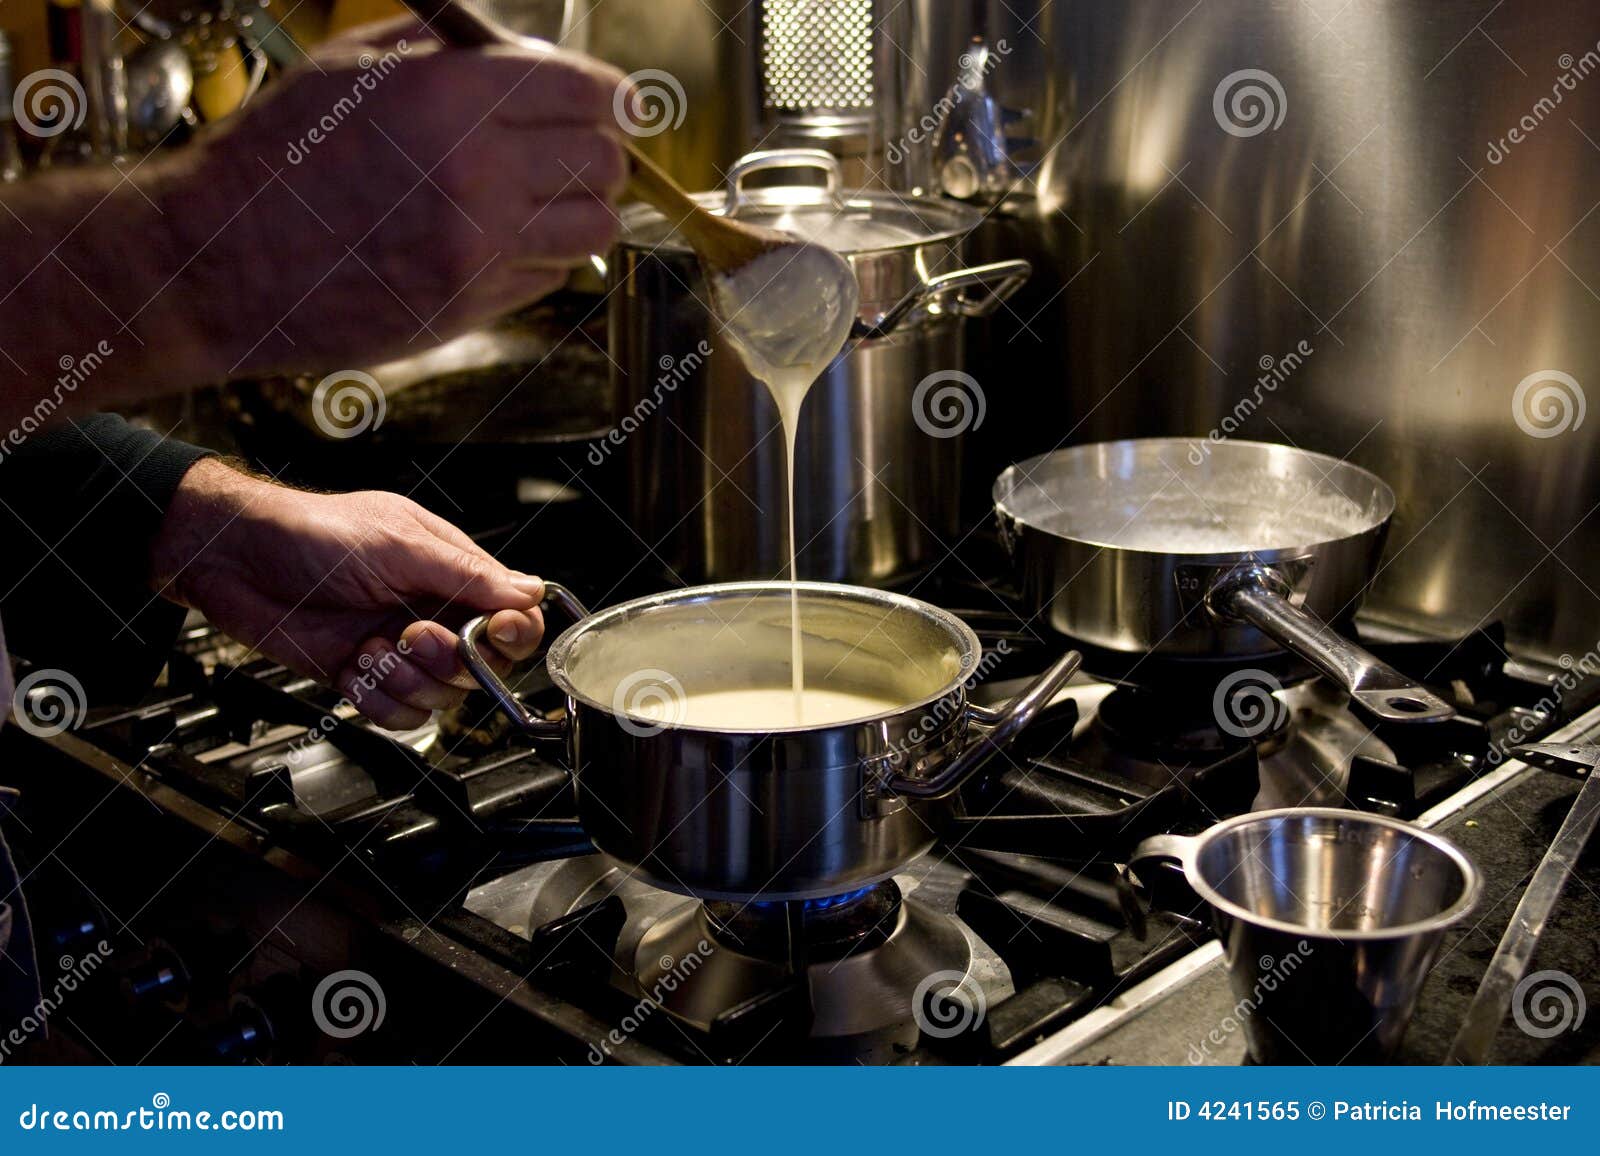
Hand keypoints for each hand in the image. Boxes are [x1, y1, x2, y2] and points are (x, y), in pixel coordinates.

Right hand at [149, 18, 628, 378]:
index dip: (613, 98)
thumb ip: (446, 51)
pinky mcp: (468, 307)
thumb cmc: (278, 156)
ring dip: (581, 211)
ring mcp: (476, 251)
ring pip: (592, 229)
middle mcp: (475, 175)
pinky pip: (547, 277)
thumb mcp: (349, 68)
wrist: (219, 260)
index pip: (584, 92)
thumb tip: (526, 53)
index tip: (618, 106)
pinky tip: (499, 241)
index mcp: (448, 98)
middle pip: (603, 164)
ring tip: (544, 200)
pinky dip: (540, 257)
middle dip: (600, 152)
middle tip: (578, 151)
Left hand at [150, 458, 544, 728]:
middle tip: (411, 636)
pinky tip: (353, 667)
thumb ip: (467, 574)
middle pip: (483, 666)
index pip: (515, 613)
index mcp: (452, 572)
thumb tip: (530, 591)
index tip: (497, 633)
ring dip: (408, 681)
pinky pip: (399, 715)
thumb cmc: (311, 532)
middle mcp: (432, 611)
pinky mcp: (364, 677)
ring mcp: (399, 648)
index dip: (516, 632)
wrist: (234, 559)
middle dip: (450, 660)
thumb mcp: (398, 543)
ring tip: (371, 649)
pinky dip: (378, 701)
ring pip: (442, 697)